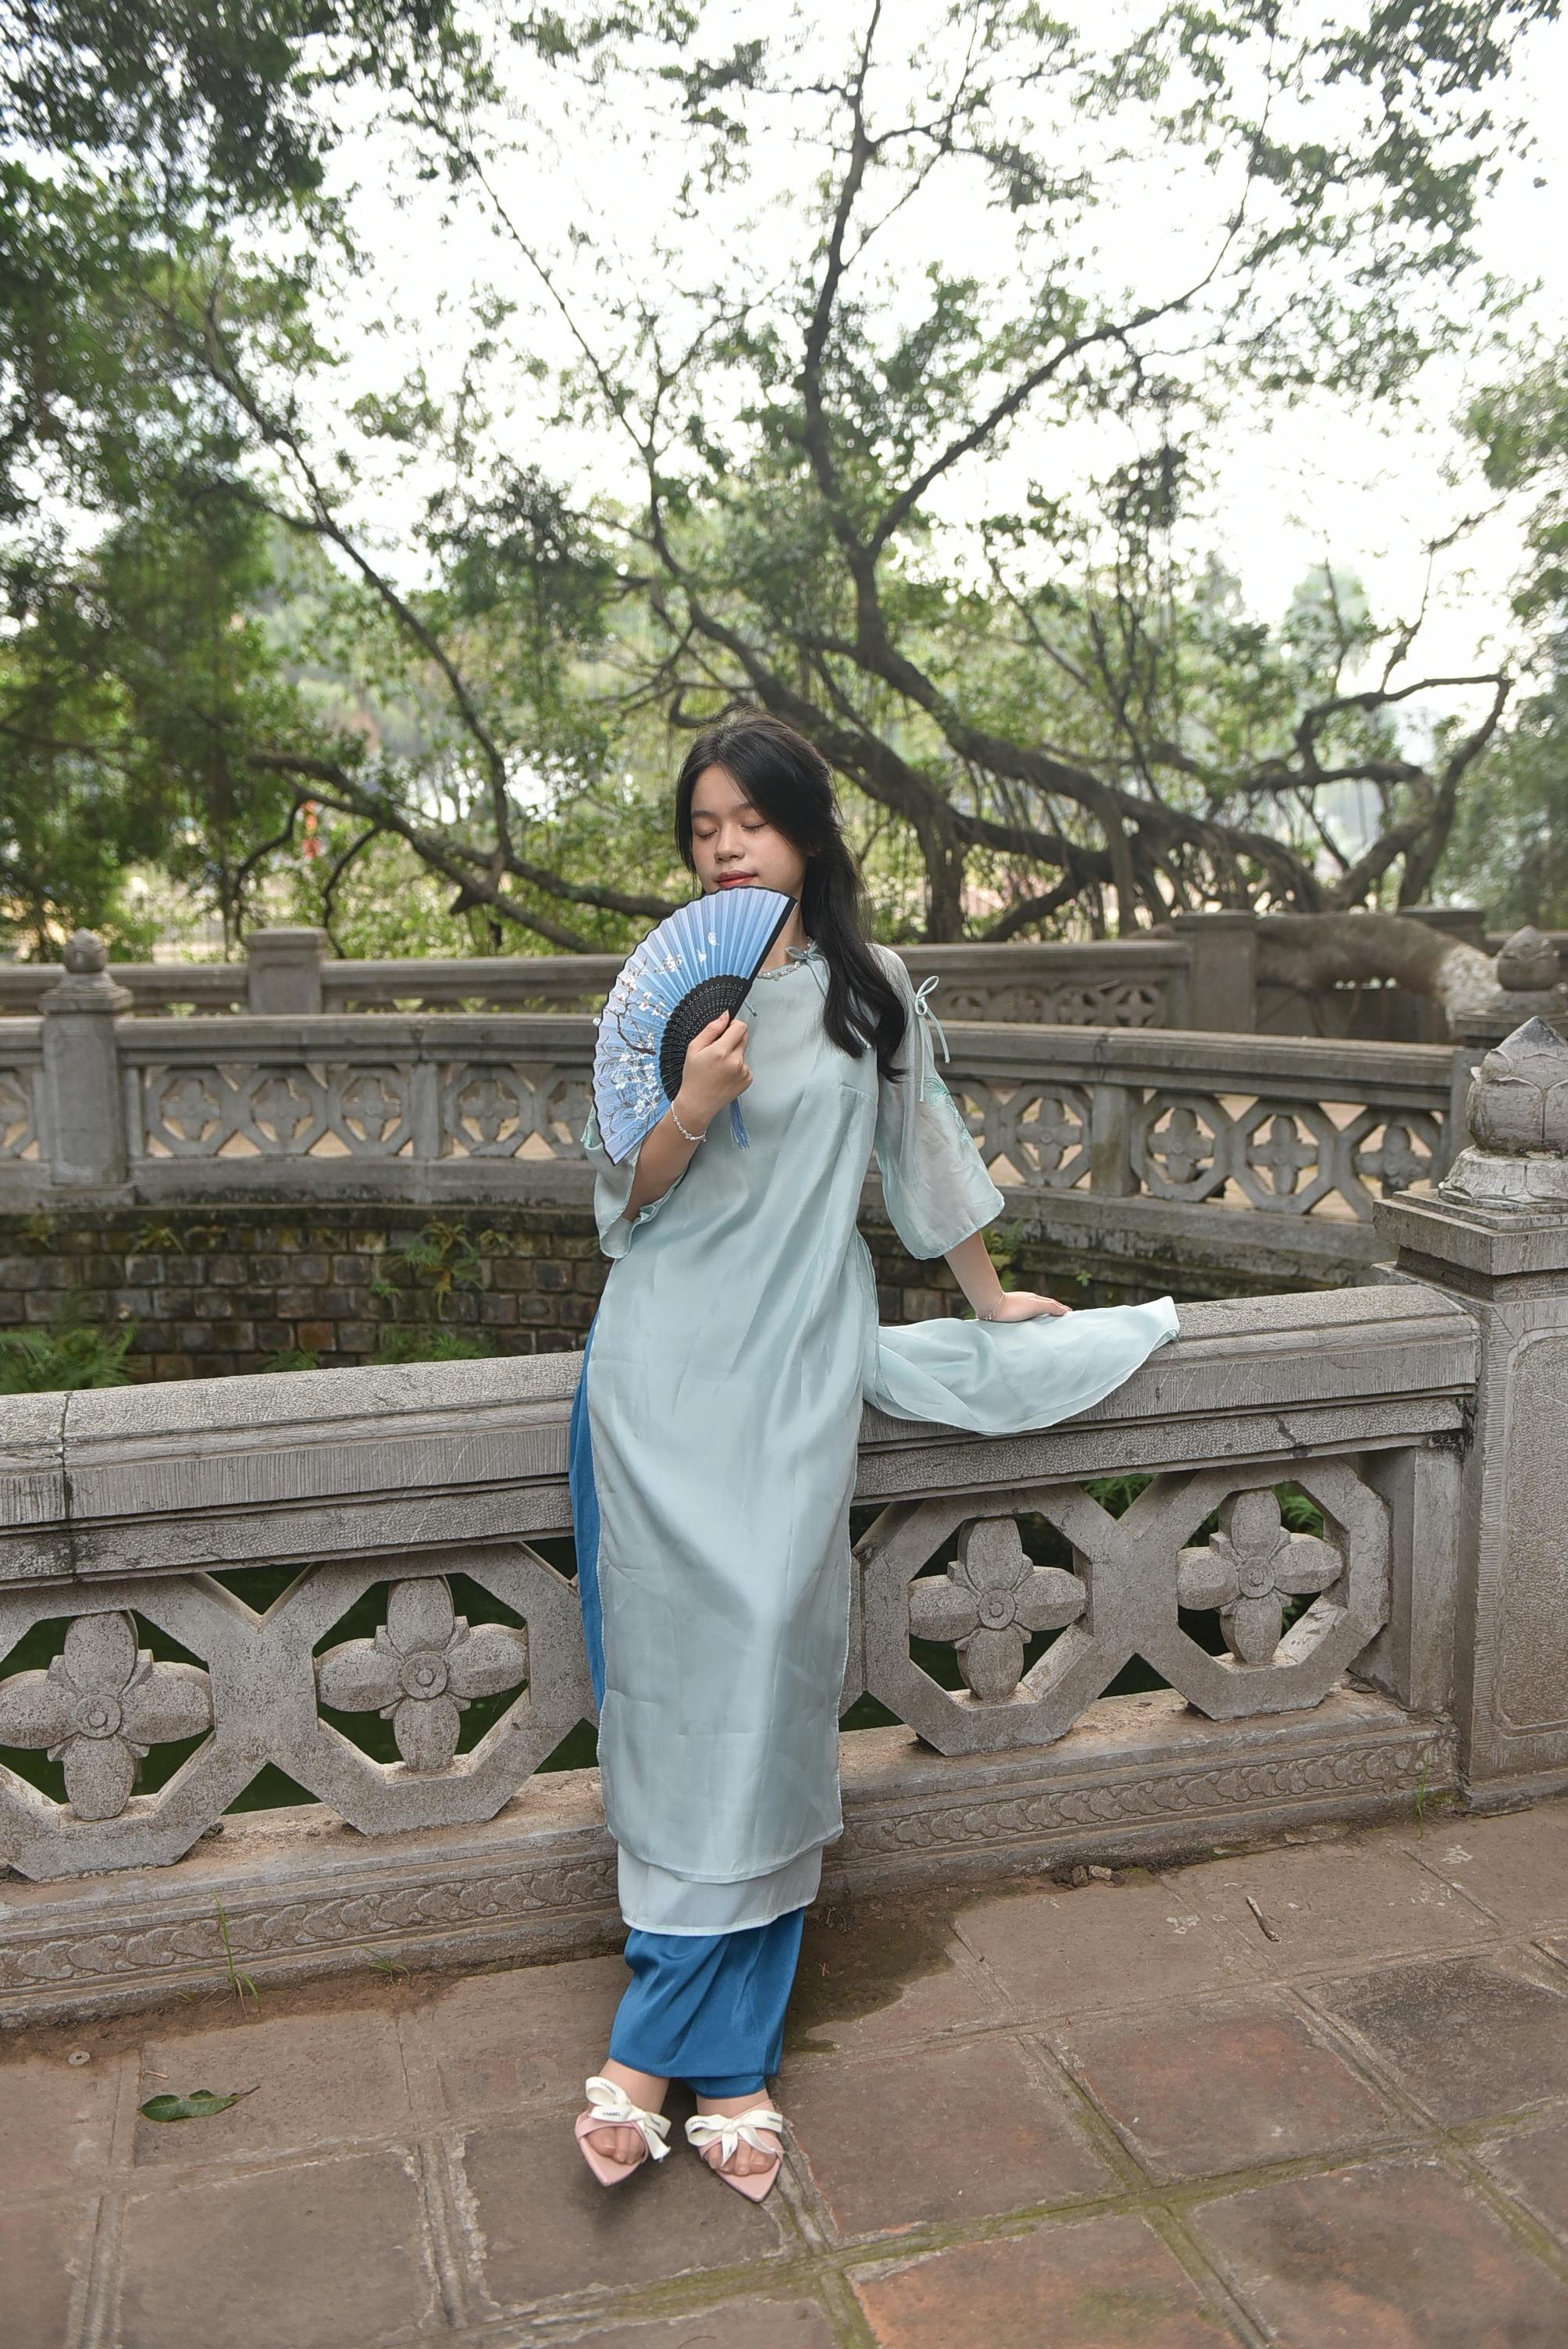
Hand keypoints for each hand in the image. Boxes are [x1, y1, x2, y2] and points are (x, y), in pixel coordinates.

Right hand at [675, 1011, 751, 1129]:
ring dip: (734, 1054)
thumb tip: (725, 1016)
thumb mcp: (694, 1048)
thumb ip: (711, 1029)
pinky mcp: (748, 1079)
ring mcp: (744, 1071)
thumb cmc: (693, 1077)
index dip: (733, 1025)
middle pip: (744, 1037)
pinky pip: (745, 1065)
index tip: (725, 1030)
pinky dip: (737, 1067)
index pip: (740, 1027)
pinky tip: (725, 1074)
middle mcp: (735, 1061)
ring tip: (719, 1066)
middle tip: (719, 1049)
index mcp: (721, 1051)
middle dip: (733, 1039)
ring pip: (743, 1052)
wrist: (698, 1103)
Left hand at [982, 1290, 1071, 1321]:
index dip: (1061, 1309)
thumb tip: (1065, 1310)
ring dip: (1042, 1318)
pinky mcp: (1010, 1316)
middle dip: (1053, 1313)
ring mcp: (1018, 1309)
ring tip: (1048, 1327)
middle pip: (1043, 1308)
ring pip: (1033, 1314)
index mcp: (1034, 1299)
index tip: (1070, 1314)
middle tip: (1061, 1321)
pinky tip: (1029, 1329)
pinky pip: (1025, 1320)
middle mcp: (1026, 1302)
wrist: (990, 1308)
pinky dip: (1032, 1323)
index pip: (1052, 1304)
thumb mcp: (1035, 1306)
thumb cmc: (1013, 1307)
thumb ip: (1050, 1307)